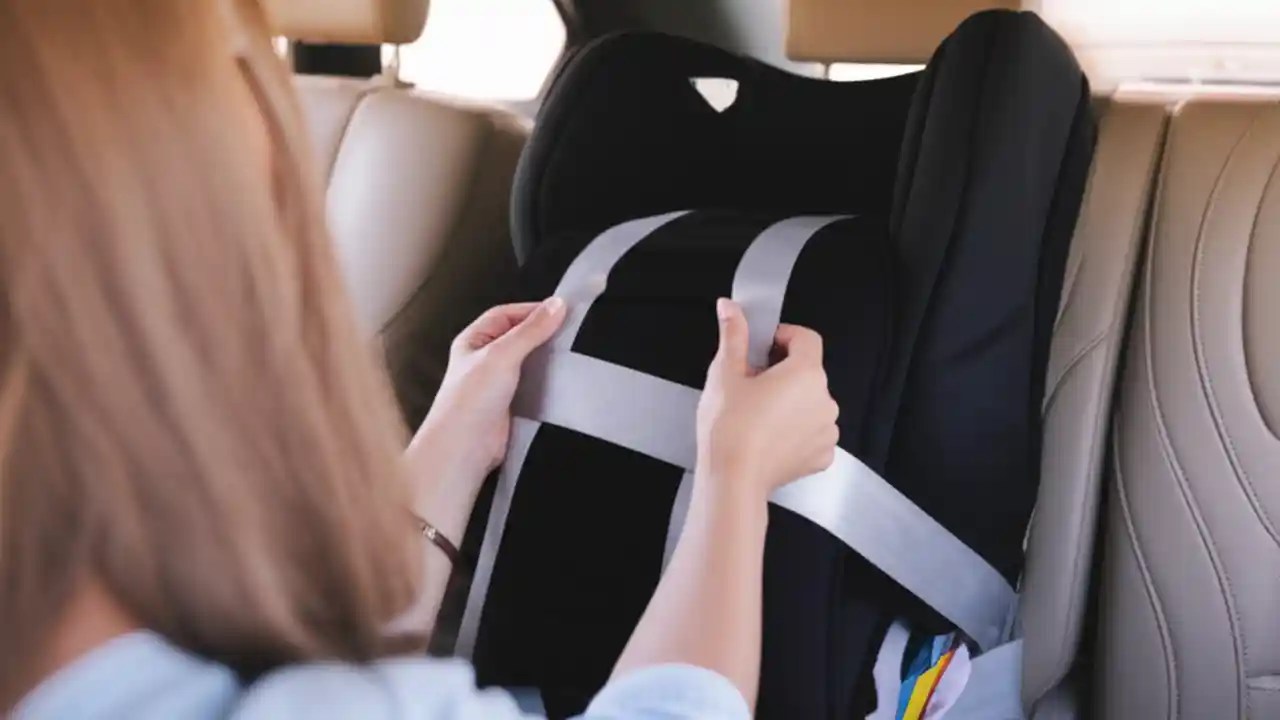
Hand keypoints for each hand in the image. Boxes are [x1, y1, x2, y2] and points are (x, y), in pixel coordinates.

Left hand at [409, 298, 565, 492]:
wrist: (464, 449)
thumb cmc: (469, 401)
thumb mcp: (502, 355)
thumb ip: (530, 330)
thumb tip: (556, 305)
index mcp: (473, 341)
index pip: (506, 314)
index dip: (532, 310)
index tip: (561, 310)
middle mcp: (484, 360)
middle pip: (519, 338)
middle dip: (542, 335)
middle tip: (570, 332)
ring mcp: (498, 384)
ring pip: (528, 363)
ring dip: (546, 361)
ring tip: (570, 356)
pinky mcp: (511, 406)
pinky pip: (534, 387)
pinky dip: (548, 384)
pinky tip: (562, 382)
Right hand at [695, 299, 838, 499]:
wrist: (732, 480)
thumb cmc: (729, 429)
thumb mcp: (725, 374)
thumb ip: (733, 335)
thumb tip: (730, 307)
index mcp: (806, 373)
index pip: (806, 338)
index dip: (783, 337)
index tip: (763, 347)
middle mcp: (825, 400)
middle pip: (807, 372)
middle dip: (782, 372)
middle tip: (750, 385)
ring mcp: (826, 430)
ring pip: (810, 402)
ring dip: (790, 402)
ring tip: (758, 415)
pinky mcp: (822, 455)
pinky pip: (812, 431)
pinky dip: (795, 430)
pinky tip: (769, 436)